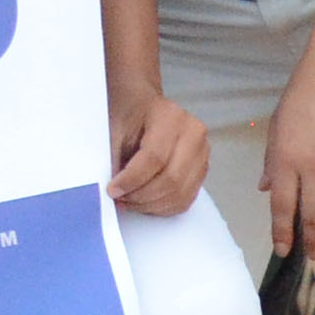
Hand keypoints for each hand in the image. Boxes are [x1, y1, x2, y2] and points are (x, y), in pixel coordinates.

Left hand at [107, 89, 210, 216]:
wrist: (144, 107)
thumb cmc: (127, 115)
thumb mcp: (114, 128)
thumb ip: (114, 157)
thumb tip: (114, 191)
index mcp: (171, 117)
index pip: (154, 158)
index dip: (132, 179)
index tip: (112, 190)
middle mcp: (194, 134)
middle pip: (171, 179)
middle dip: (141, 196)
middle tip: (119, 199)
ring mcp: (202, 153)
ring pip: (180, 194)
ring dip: (151, 205)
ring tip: (128, 202)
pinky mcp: (202, 170)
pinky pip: (185, 199)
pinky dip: (162, 207)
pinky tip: (143, 203)